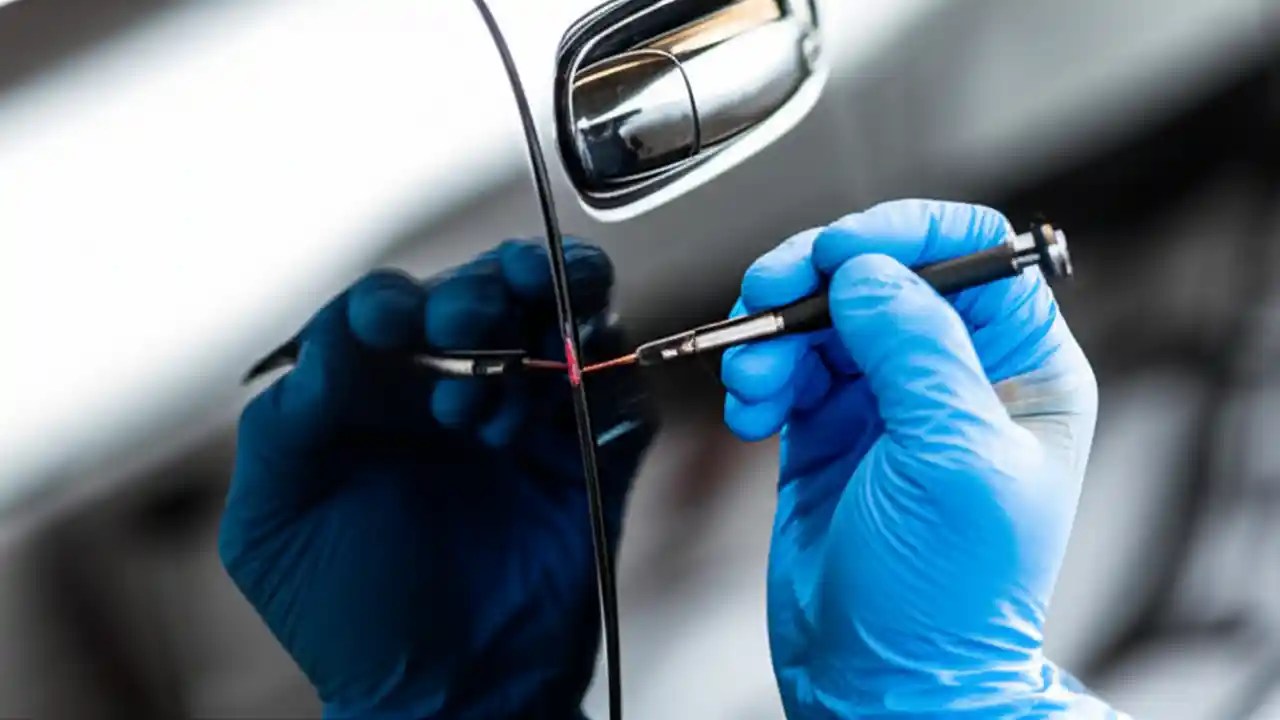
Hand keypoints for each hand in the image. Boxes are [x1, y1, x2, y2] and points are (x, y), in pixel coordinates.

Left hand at [219, 241, 653, 717]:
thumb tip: (341, 333)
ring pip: (565, 318)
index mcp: (374, 395)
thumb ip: (288, 424)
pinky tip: (563, 410)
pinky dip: (605, 374)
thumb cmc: (348, 618)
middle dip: (478, 292)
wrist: (449, 702)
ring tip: (529, 346)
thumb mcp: (275, 526)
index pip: (389, 309)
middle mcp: (454, 390)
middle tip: (463, 327)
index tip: (393, 323)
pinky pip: (619, 389)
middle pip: (484, 294)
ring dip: (554, 308)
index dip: (394, 300)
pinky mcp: (594, 456)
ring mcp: (532, 420)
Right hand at [722, 200, 1126, 716]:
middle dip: (815, 281)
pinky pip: (785, 368)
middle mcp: (953, 375)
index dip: (904, 236)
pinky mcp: (827, 431)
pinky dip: (757, 377)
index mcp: (1020, 371)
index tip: (841, 250)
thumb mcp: (951, 458)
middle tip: (770, 297)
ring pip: (821, 318)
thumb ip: (916, 349)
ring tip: (754, 382)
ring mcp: (886, 402)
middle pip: (881, 276)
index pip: (974, 256)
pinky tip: (751, 413)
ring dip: (774, 334)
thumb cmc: (947, 596)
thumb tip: (870, 272)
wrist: (879, 680)